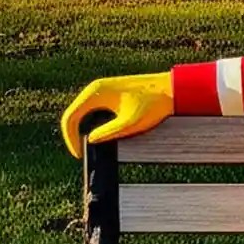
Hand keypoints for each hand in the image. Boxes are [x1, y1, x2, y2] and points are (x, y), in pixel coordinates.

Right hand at [60, 72, 174, 158]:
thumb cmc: (154, 103)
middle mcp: (95, 89)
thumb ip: (109, 132)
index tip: (79, 154)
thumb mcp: (132, 123)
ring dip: (84, 130)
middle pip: (74, 115)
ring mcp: (103, 91)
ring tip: (91, 148)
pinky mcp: (111, 95)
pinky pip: (95, 112)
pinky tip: (102, 137)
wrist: (172, 89)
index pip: (70, 117)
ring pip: (84, 114)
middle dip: (76, 135)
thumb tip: (91, 140)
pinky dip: (94, 125)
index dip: (70, 138)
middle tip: (83, 154)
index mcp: (95, 92)